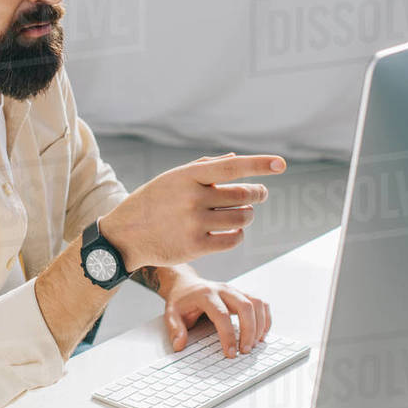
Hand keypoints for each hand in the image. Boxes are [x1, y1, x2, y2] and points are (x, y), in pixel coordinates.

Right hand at [99, 153, 285, 272]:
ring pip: (242, 218)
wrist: (126, 234)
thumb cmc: (153, 201)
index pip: (231, 168)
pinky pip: (233, 239)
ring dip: (247, 215)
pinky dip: (239, 234)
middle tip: (259, 194)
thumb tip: (237, 160)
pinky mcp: (195, 246)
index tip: (281, 164)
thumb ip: (204, 167)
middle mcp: (192, 198)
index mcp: (187, 176)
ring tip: (241, 214)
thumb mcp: (172, 178)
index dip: (259, 165)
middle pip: (243, 195)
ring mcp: (194, 223)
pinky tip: (233, 230)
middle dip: (257, 194)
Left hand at [162, 271, 272, 355]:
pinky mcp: (241, 294)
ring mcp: (234, 290)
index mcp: (206, 295)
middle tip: (246, 351)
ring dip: (260, 325)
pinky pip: (260, 303)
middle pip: (245, 307)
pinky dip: (265, 318)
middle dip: (249, 331)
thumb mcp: (171, 314)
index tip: (230, 353)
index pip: (222, 315)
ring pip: (256, 303)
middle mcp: (223, 290)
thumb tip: (179, 345)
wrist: (185, 284)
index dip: (228, 335)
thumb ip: (175, 329)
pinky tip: (261, 333)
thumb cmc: (181, 300)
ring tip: (255, 344)